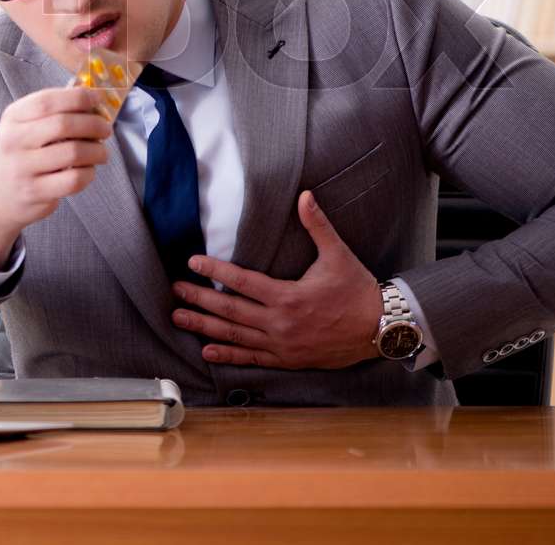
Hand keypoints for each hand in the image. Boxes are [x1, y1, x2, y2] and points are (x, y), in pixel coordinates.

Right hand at [0, 86, 114, 267]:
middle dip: (93, 124)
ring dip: (97, 151)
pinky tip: (88, 171)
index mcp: (12, 118)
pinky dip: (89, 173)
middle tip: (105, 129)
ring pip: (73, 153)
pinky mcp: (35, 192)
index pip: (46, 101)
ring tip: (101, 152)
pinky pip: (73, 180)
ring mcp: (22, 168)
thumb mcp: (25, 127)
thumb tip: (92, 100)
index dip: (77, 98)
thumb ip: (53, 112)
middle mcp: (13, 141)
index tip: (97, 99)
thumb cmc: (22, 154)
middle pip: (62, 125)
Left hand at [169, 190, 382, 368]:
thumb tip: (305, 195)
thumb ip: (317, 225)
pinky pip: (252, 358)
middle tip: (175, 291)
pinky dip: (228, 356)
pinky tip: (207, 352)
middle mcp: (279, 323)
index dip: (215, 271)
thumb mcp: (338, 255)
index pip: (242, 281)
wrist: (380, 330)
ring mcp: (281, 345)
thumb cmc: (358, 290)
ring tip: (178, 319)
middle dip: (199, 300)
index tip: (192, 262)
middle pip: (230, 310)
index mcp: (288, 296)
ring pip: (235, 336)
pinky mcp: (286, 359)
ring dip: (204, 327)